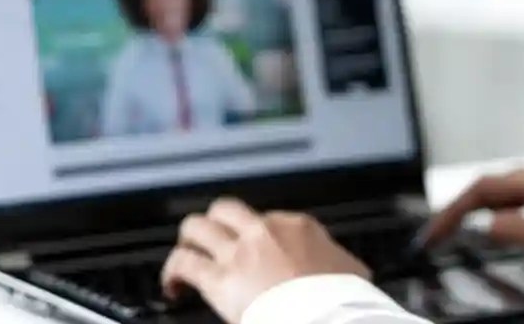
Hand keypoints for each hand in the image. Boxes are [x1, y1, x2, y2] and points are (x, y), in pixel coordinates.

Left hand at [161, 198, 369, 323]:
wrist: (327, 315)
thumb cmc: (340, 298)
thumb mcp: (350, 271)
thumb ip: (338, 263)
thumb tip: (348, 270)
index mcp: (298, 227)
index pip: (269, 218)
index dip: (256, 234)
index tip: (256, 248)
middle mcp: (264, 232)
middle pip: (226, 210)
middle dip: (214, 222)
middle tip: (209, 237)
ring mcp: (239, 253)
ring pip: (197, 227)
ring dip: (188, 239)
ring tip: (185, 252)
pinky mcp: (220, 279)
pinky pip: (184, 264)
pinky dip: (172, 271)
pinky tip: (172, 284)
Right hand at [423, 167, 523, 279]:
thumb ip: (513, 228)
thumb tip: (480, 225)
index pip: (488, 186)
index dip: (455, 209)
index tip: (434, 233)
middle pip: (499, 186)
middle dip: (465, 206)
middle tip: (438, 231)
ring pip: (516, 196)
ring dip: (485, 210)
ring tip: (461, 227)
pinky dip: (508, 217)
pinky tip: (508, 230)